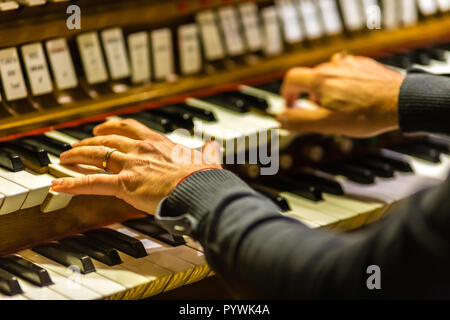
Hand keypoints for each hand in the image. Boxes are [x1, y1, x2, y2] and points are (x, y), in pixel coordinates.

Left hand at [51, 119, 221, 213]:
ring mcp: (130, 165)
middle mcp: (140, 149)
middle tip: (78, 144)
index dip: (113, 126)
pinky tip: (58, 184)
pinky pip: (92, 183)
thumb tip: (213, 147)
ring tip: (64, 158)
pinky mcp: (124, 184)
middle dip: (89, 141)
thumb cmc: (204, 177)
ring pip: (95, 156)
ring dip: (77, 156)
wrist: (200, 188)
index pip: (130, 128)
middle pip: (107, 139)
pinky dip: (72, 184)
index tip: (103, 127)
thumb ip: (206, 152)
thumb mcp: (206, 160)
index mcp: (158, 142)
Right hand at [278, 53, 405, 137]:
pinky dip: (343, 84)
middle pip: (310, 78)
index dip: (286, 93)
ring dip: (326, 90)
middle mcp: (334, 67)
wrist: (401, 103)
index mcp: (321, 80)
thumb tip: (280, 119)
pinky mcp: (365, 65)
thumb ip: (300, 120)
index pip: (291, 79)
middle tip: (318, 112)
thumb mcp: (327, 124)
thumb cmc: (366, 115)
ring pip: (328, 75)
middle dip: (309, 95)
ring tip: (339, 107)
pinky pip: (346, 72)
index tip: (291, 104)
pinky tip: (354, 97)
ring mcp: (350, 64)